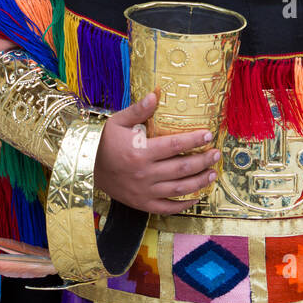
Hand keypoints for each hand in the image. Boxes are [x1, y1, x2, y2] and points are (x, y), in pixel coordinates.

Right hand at [94, 90, 220, 214]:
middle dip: (203, 160)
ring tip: (212, 173)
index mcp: (141, 152)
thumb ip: (138, 109)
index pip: (175, 145)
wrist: (86, 169)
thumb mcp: (117, 122)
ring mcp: (144, 191)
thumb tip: (156, 94)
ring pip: (178, 189)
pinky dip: (184, 205)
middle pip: (181, 168)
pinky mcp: (142, 204)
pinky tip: (197, 197)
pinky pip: (167, 208)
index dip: (194, 140)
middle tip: (216, 153)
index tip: (209, 135)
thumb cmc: (104, 142)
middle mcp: (145, 174)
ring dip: (199, 182)